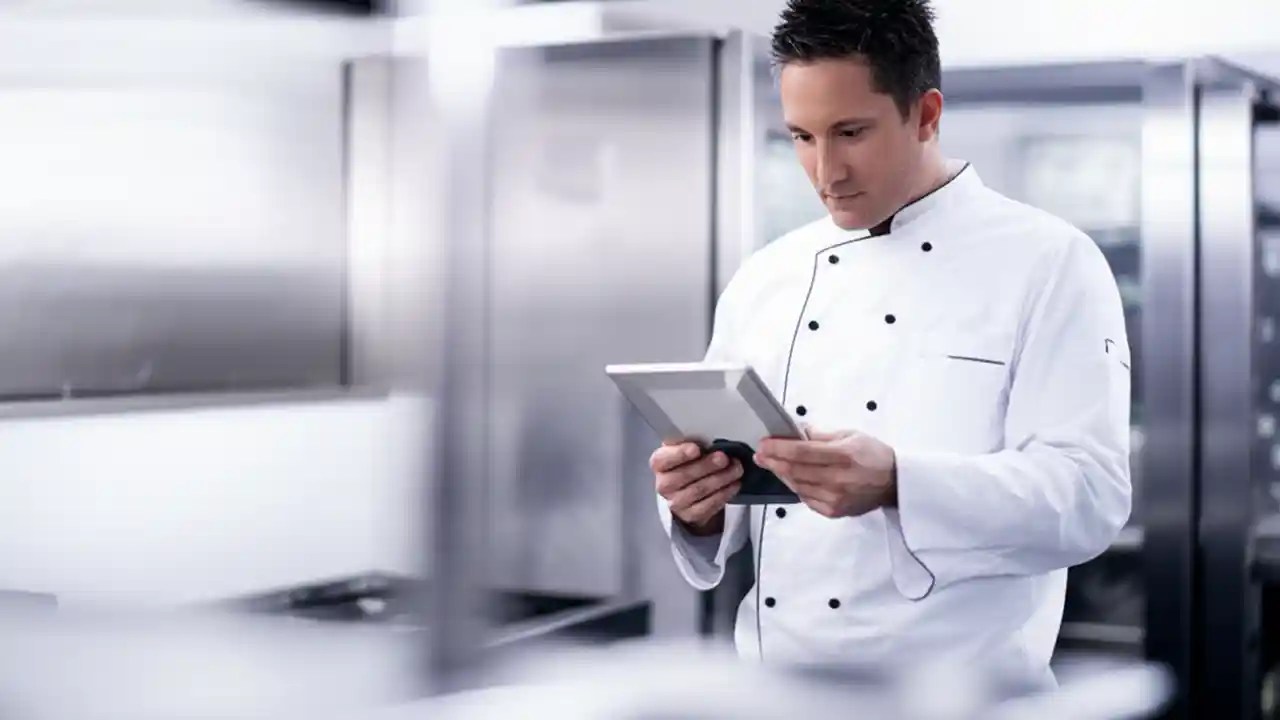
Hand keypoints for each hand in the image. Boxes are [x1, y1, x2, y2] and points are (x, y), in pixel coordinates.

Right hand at [651, 441, 742, 534]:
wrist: (687, 491)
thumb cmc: (688, 463)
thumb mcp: (685, 449)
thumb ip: (693, 442)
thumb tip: (712, 438)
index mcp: (659, 463)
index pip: (664, 459)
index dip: (679, 454)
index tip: (696, 449)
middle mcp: (663, 484)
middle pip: (685, 475)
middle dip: (707, 466)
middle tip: (724, 458)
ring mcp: (676, 503)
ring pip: (699, 490)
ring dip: (721, 478)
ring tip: (736, 469)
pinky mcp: (691, 516)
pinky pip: (709, 505)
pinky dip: (725, 493)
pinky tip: (735, 484)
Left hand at [754, 428, 896, 518]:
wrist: (895, 482)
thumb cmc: (873, 455)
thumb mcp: (850, 434)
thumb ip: (820, 435)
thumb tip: (796, 431)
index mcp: (843, 455)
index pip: (800, 452)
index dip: (778, 448)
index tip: (764, 444)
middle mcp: (838, 479)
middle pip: (794, 471)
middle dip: (773, 461)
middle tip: (761, 454)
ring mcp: (835, 498)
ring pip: (797, 486)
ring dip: (781, 474)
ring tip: (773, 464)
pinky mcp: (834, 511)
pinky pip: (806, 498)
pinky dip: (796, 487)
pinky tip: (792, 478)